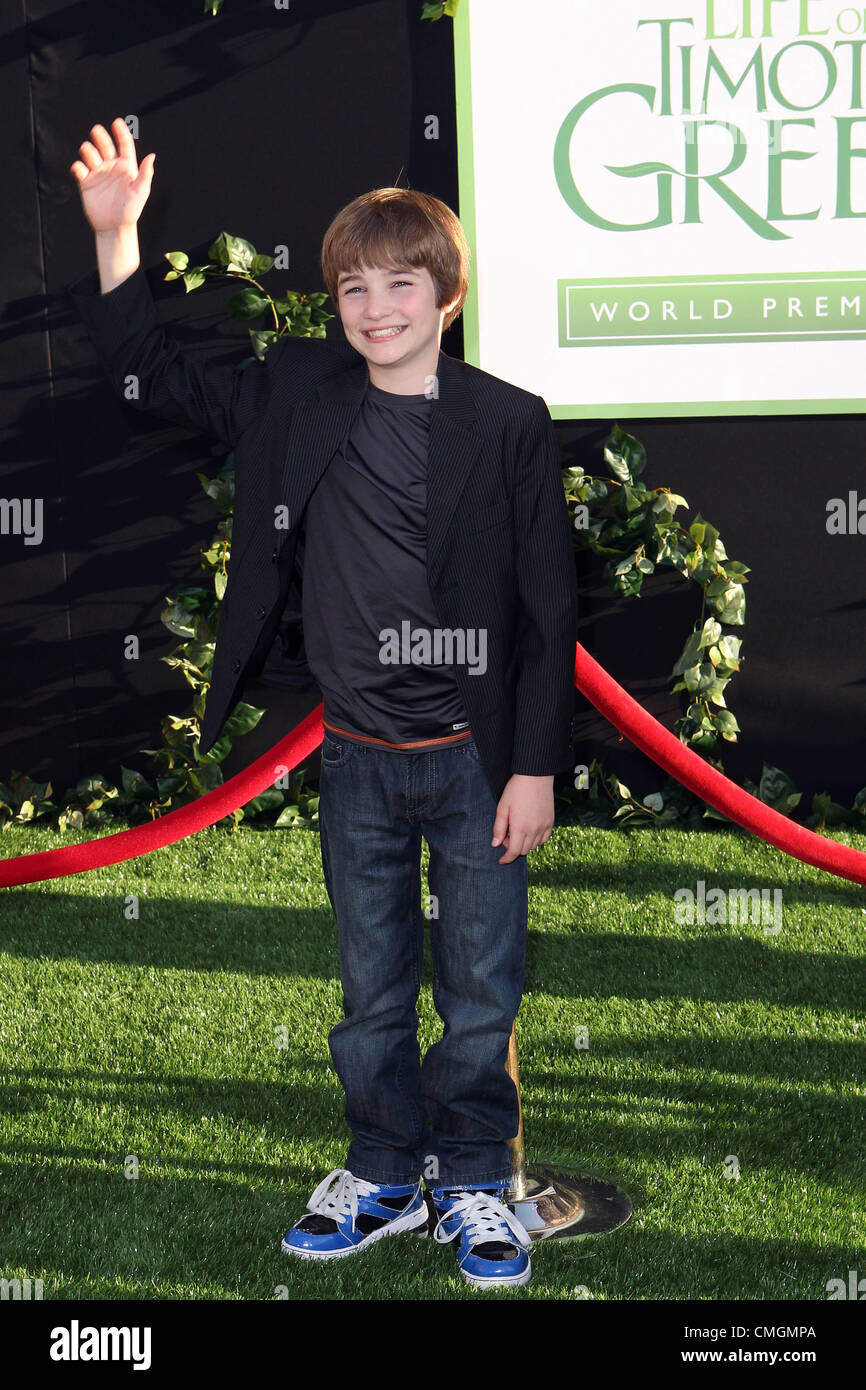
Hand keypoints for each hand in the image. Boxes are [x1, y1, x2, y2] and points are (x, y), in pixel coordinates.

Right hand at [69, 117, 154, 234]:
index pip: (124, 145)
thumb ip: (145, 174)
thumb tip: (152, 156)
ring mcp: (98, 173)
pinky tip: (79, 169)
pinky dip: (77, 166)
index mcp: (126, 167)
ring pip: (90, 154)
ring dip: (88, 150)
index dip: (121, 133)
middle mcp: (111, 167)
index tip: (117, 122)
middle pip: (105, 145)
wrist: (114, 228)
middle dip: (100, 136)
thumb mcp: (140, 193)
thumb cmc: (130, 212)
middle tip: (96, 131)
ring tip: (87, 151)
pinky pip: (79, 169)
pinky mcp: (86, 182)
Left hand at [491, 774, 554, 862]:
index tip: (501, 860)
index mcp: (520, 828)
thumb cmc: (516, 790)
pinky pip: (544, 839)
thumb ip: (499, 828)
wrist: (535, 776)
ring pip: (534, 846)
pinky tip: (530, 830)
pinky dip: (536, 839)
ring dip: (525, 843)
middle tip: (507, 834)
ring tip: (518, 829)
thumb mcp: (502, 807)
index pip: (514, 852)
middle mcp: (534, 830)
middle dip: (513, 847)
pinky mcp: (551, 822)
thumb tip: (495, 844)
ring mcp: (544, 826)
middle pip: (524, 850)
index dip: (506, 858)